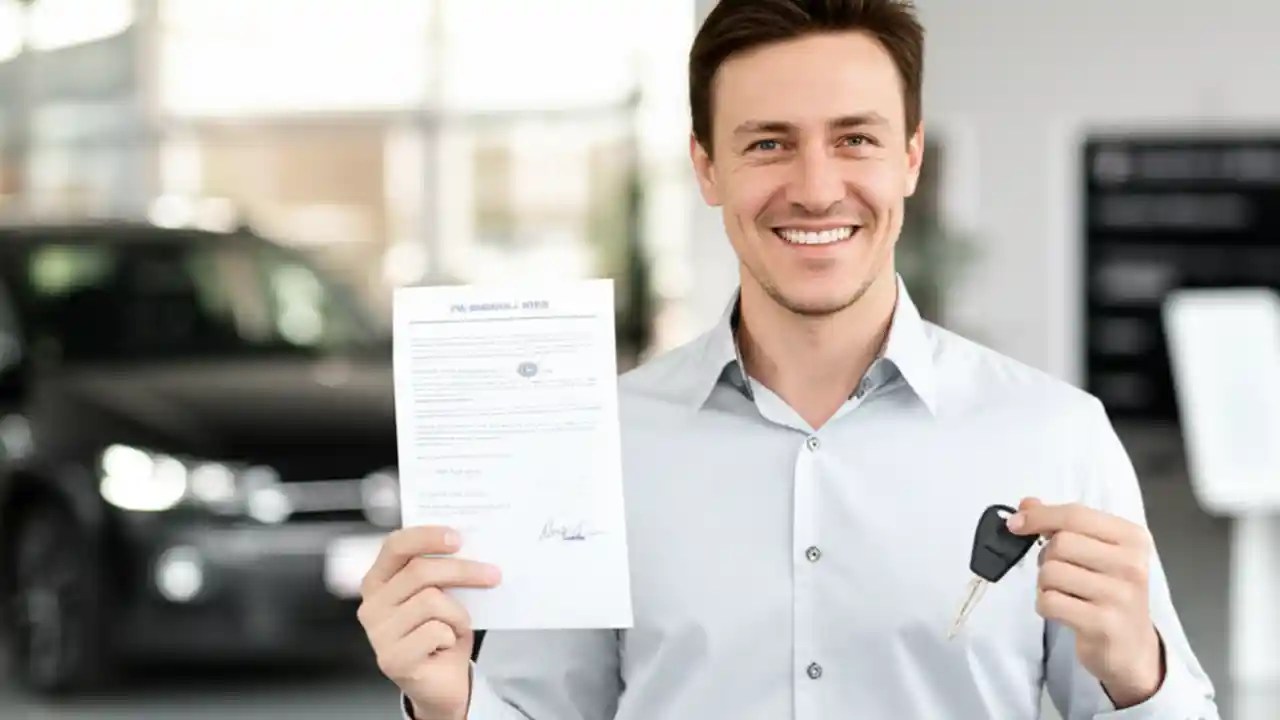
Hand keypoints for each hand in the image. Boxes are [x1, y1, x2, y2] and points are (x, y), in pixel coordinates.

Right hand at [358, 526, 501, 719]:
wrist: (442, 680)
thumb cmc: (441, 631)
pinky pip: (435, 632)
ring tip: (456, 626)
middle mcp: (371, 605)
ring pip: (431, 601)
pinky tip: (445, 645)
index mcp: (378, 581)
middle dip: (463, 570)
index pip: (396, 546)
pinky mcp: (392, 659)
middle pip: (420, 572)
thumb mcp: (441, 594)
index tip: (458, 538)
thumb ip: (441, 572)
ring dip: (457, 614)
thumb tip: (469, 548)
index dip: (426, 537)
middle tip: (493, 574)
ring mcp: (378, 634)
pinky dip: (451, 636)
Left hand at [1007, 498, 1164, 707]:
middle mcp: (1132, 564)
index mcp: (1133, 538)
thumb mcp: (1096, 552)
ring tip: (1065, 593)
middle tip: (1059, 572)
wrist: (1132, 647)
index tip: (1016, 522)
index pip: (1075, 513)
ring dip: (1045, 584)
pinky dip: (1045, 605)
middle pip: (1060, 542)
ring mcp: (1120, 595)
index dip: (1039, 516)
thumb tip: (1026, 504)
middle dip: (1046, 557)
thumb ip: (1062, 523)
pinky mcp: (1104, 624)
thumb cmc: (1109, 592)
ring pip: (1051, 572)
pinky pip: (1050, 602)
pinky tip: (1064, 610)